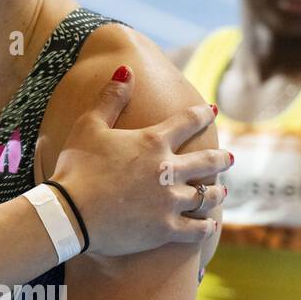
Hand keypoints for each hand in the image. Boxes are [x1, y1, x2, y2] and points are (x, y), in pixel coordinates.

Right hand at [50, 66, 227, 255]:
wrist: (70, 213)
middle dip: (222, 158)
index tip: (212, 112)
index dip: (202, 114)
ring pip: (206, 196)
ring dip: (216, 192)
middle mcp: (168, 170)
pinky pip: (196, 229)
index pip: (187, 122)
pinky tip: (208, 225)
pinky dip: (204, 227)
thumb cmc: (76, 167)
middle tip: (230, 158)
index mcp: (152, 142)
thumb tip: (126, 70)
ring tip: (223, 191)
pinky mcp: (165, 229)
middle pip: (207, 162)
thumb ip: (110, 98)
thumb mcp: (89, 126)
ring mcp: (169, 201)